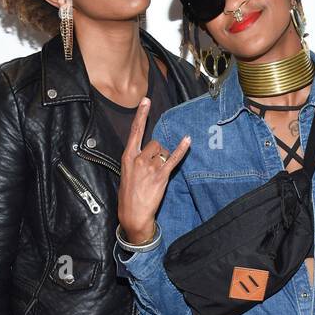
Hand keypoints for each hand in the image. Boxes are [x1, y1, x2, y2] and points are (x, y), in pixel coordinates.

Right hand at [118, 97, 190, 243]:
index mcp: (128, 156)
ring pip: (163, 151)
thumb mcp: (127, 173)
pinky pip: (173, 158)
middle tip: (155, 167)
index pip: (135, 131)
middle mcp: (138, 159)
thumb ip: (136, 160)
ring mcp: (149, 167)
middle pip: (154, 142)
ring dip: (165, 158)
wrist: (133, 214)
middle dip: (158, 151)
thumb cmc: (129, 195)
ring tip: (159, 174)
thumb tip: (149, 152)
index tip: (146, 101)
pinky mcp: (161, 176)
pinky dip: (181, 149)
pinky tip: (188, 140)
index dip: (141, 115)